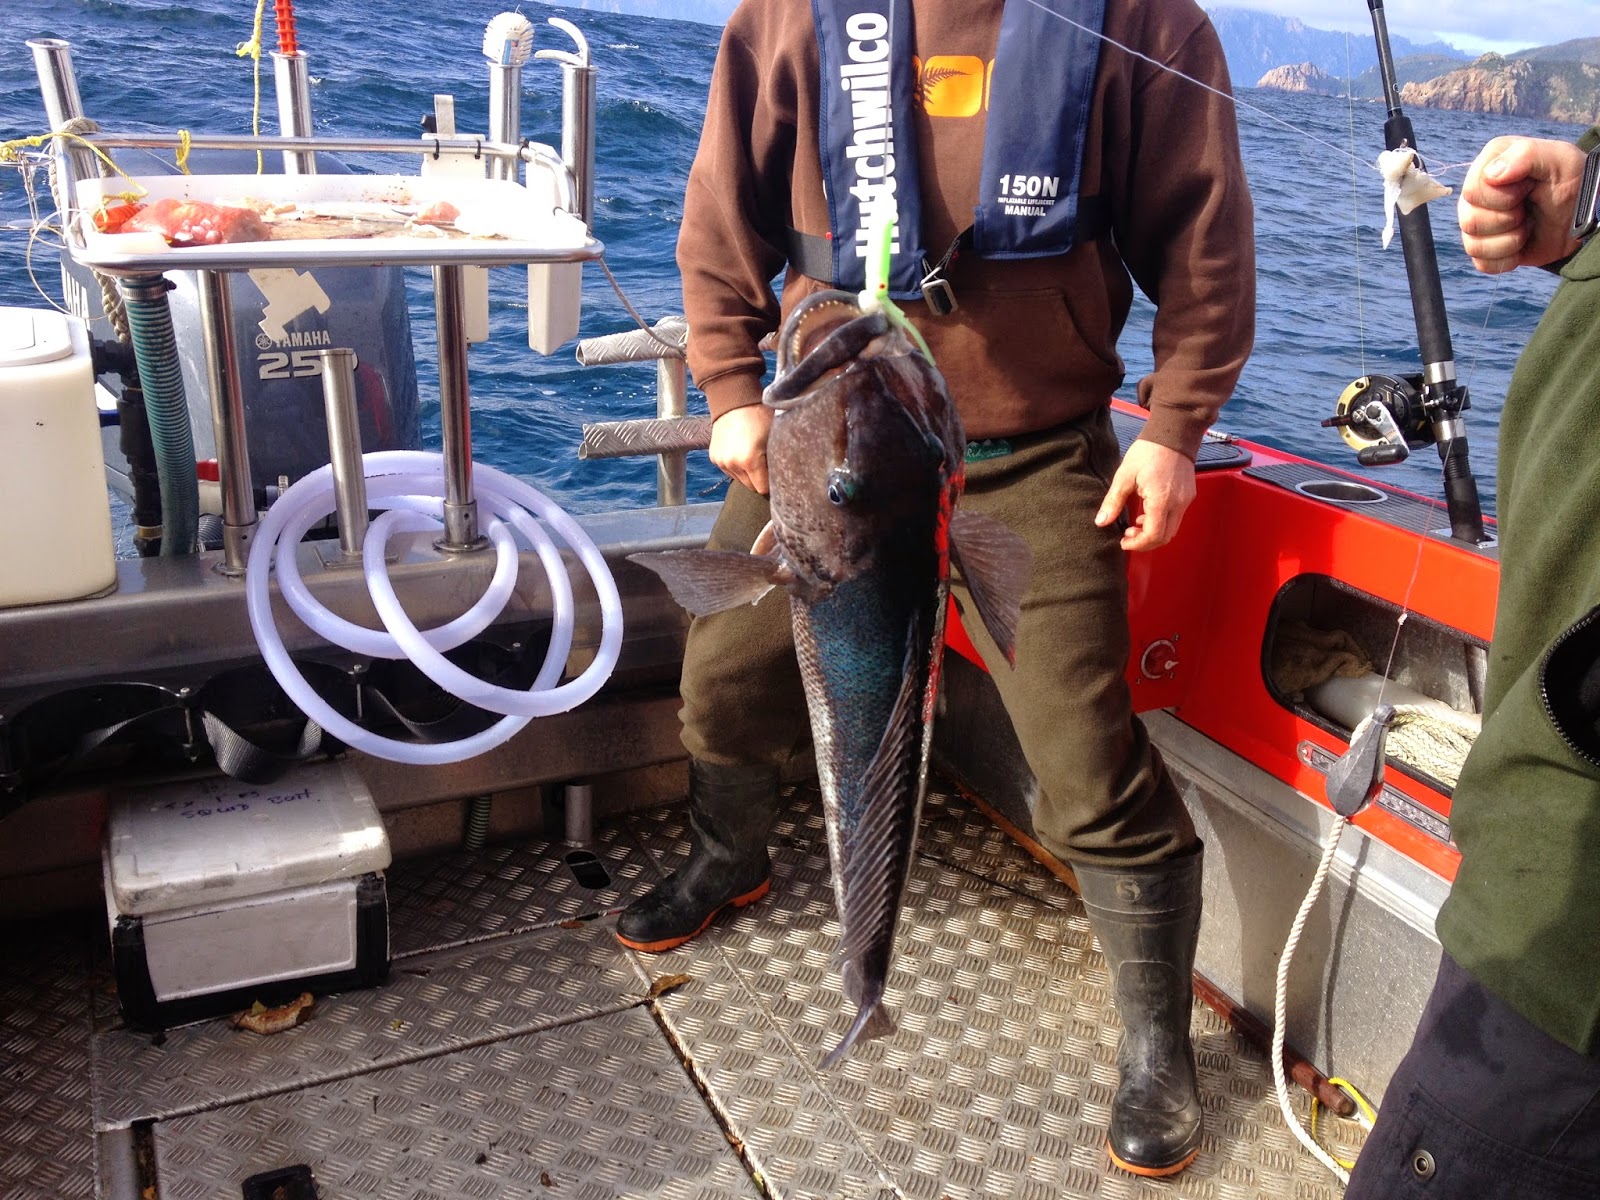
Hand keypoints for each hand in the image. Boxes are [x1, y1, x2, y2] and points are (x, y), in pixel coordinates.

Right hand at [710, 403, 773, 494]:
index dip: (772, 484)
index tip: (777, 476)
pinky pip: (730, 471)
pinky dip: (737, 466)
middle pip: (751, 486)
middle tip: (767, 463)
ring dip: (748, 474)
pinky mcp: (714, 458)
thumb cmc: (760, 416)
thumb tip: (788, 475)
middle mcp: (732, 464)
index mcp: (750, 460)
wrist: (735, 401)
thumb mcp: (776, 436)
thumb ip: (780, 459)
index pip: (763, 489)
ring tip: (754, 455)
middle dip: (760, 479)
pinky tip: (743, 452)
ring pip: (740, 480)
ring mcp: (721, 462)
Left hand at [1094, 439, 1195, 551]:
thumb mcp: (1124, 475)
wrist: (1173, 433)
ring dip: (1154, 533)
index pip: (1153, 535)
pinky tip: (1147, 513)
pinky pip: (1176, 518)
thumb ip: (1113, 501)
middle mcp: (1178, 504)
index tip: (1123, 542)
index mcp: (1161, 500)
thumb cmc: (1148, 451)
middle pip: (1165, 537)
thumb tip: (1101, 522)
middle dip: (1145, 542)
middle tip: (1127, 535)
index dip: (1137, 544)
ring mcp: (1185, 500)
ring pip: (1172, 529)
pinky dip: (1161, 522)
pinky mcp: (1188, 496)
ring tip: (1135, 525)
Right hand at [1457, 136, 1588, 273]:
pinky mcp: (1484, 249)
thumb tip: (1491, 176)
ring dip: (1511, 240)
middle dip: (1508, 219)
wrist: (1583, 213)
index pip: (1472, 192)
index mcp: (1488, 165)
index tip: (1529, 188)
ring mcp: (1477, 223)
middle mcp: (1476, 195)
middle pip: (1470, 221)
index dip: (1504, 197)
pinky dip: (1508, 259)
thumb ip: (1526, 155)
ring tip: (1528, 225)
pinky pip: (1483, 264)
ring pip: (1474, 245)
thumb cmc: (1572, 181)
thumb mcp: (1560, 159)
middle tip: (1529, 208)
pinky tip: (1523, 244)